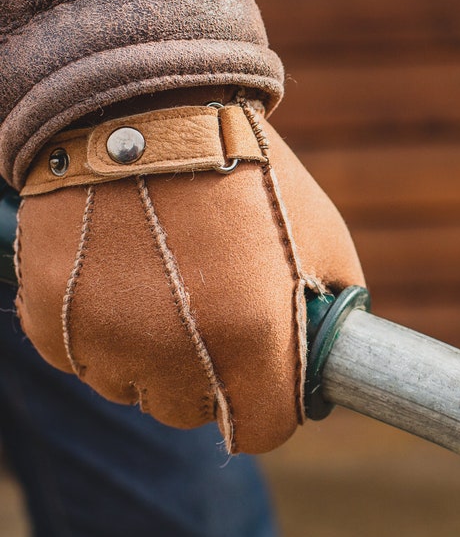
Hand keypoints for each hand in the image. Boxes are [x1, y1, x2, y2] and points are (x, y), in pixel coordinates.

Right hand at [14, 92, 363, 453]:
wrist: (147, 106)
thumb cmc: (249, 170)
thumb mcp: (323, 235)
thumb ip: (332, 309)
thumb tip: (331, 360)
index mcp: (252, 338)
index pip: (262, 430)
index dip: (269, 410)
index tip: (266, 387)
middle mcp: (174, 353)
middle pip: (192, 415)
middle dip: (211, 382)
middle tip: (214, 319)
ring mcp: (104, 339)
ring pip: (133, 389)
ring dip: (153, 358)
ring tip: (166, 283)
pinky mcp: (50, 318)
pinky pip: (84, 357)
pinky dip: (104, 332)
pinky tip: (123, 274)